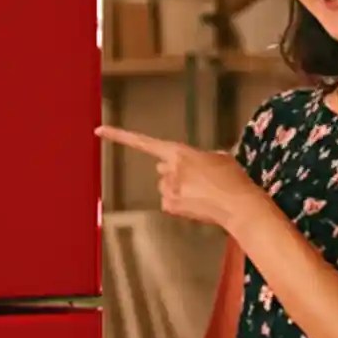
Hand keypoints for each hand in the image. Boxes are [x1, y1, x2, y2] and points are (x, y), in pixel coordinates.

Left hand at [96, 125, 267, 229]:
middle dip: (175, 173)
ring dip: (179, 189)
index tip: (98, 130)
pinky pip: (170, 202)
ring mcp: (168, 189)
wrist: (239, 205)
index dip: (119, 136)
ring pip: (166, 187)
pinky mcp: (170, 206)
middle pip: (162, 169)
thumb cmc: (232, 179)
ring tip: (203, 193)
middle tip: (200, 180)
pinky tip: (198, 204)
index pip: (143, 142)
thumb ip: (194, 158)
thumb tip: (180, 165)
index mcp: (179, 152)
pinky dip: (181, 204)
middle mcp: (169, 169)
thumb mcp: (218, 157)